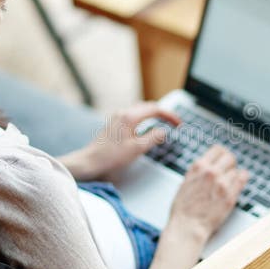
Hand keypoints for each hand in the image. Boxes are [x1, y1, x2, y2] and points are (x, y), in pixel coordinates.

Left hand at [60, 102, 180, 179]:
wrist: (90, 161)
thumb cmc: (111, 156)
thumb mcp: (137, 149)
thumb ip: (153, 138)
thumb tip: (163, 131)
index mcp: (130, 117)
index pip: (155, 109)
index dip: (170, 116)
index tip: (179, 124)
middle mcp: (123, 113)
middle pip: (149, 106)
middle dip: (163, 113)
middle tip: (175, 123)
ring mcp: (118, 117)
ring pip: (141, 110)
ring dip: (154, 114)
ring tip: (164, 123)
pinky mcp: (115, 123)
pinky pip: (134, 115)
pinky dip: (145, 118)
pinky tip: (147, 127)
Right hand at [169, 144, 248, 242]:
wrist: (187, 226)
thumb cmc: (184, 208)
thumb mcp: (186, 182)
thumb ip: (199, 171)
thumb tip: (209, 164)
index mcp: (198, 167)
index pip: (218, 149)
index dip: (221, 154)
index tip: (223, 159)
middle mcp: (211, 172)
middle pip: (230, 157)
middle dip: (230, 163)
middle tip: (228, 170)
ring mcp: (222, 184)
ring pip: (236, 170)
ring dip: (233, 175)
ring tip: (228, 183)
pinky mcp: (231, 196)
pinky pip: (242, 179)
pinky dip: (242, 179)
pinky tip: (238, 181)